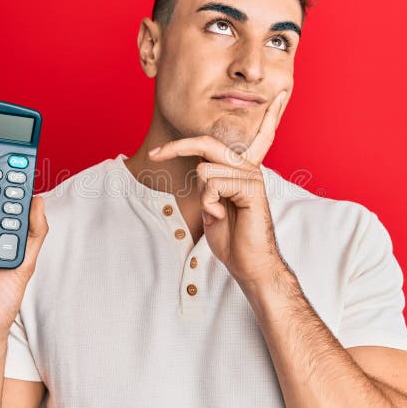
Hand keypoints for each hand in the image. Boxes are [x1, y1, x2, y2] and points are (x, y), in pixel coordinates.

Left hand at [148, 91, 287, 286]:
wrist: (250, 264)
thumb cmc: (231, 238)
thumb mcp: (211, 206)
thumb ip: (207, 186)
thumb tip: (198, 166)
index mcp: (236, 170)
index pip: (209, 145)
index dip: (181, 144)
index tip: (155, 153)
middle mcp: (245, 168)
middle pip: (206, 144)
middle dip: (176, 147)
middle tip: (154, 155)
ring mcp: (251, 176)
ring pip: (206, 169)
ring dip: (203, 196)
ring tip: (215, 212)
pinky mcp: (252, 189)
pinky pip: (216, 184)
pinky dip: (210, 203)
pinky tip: (221, 215)